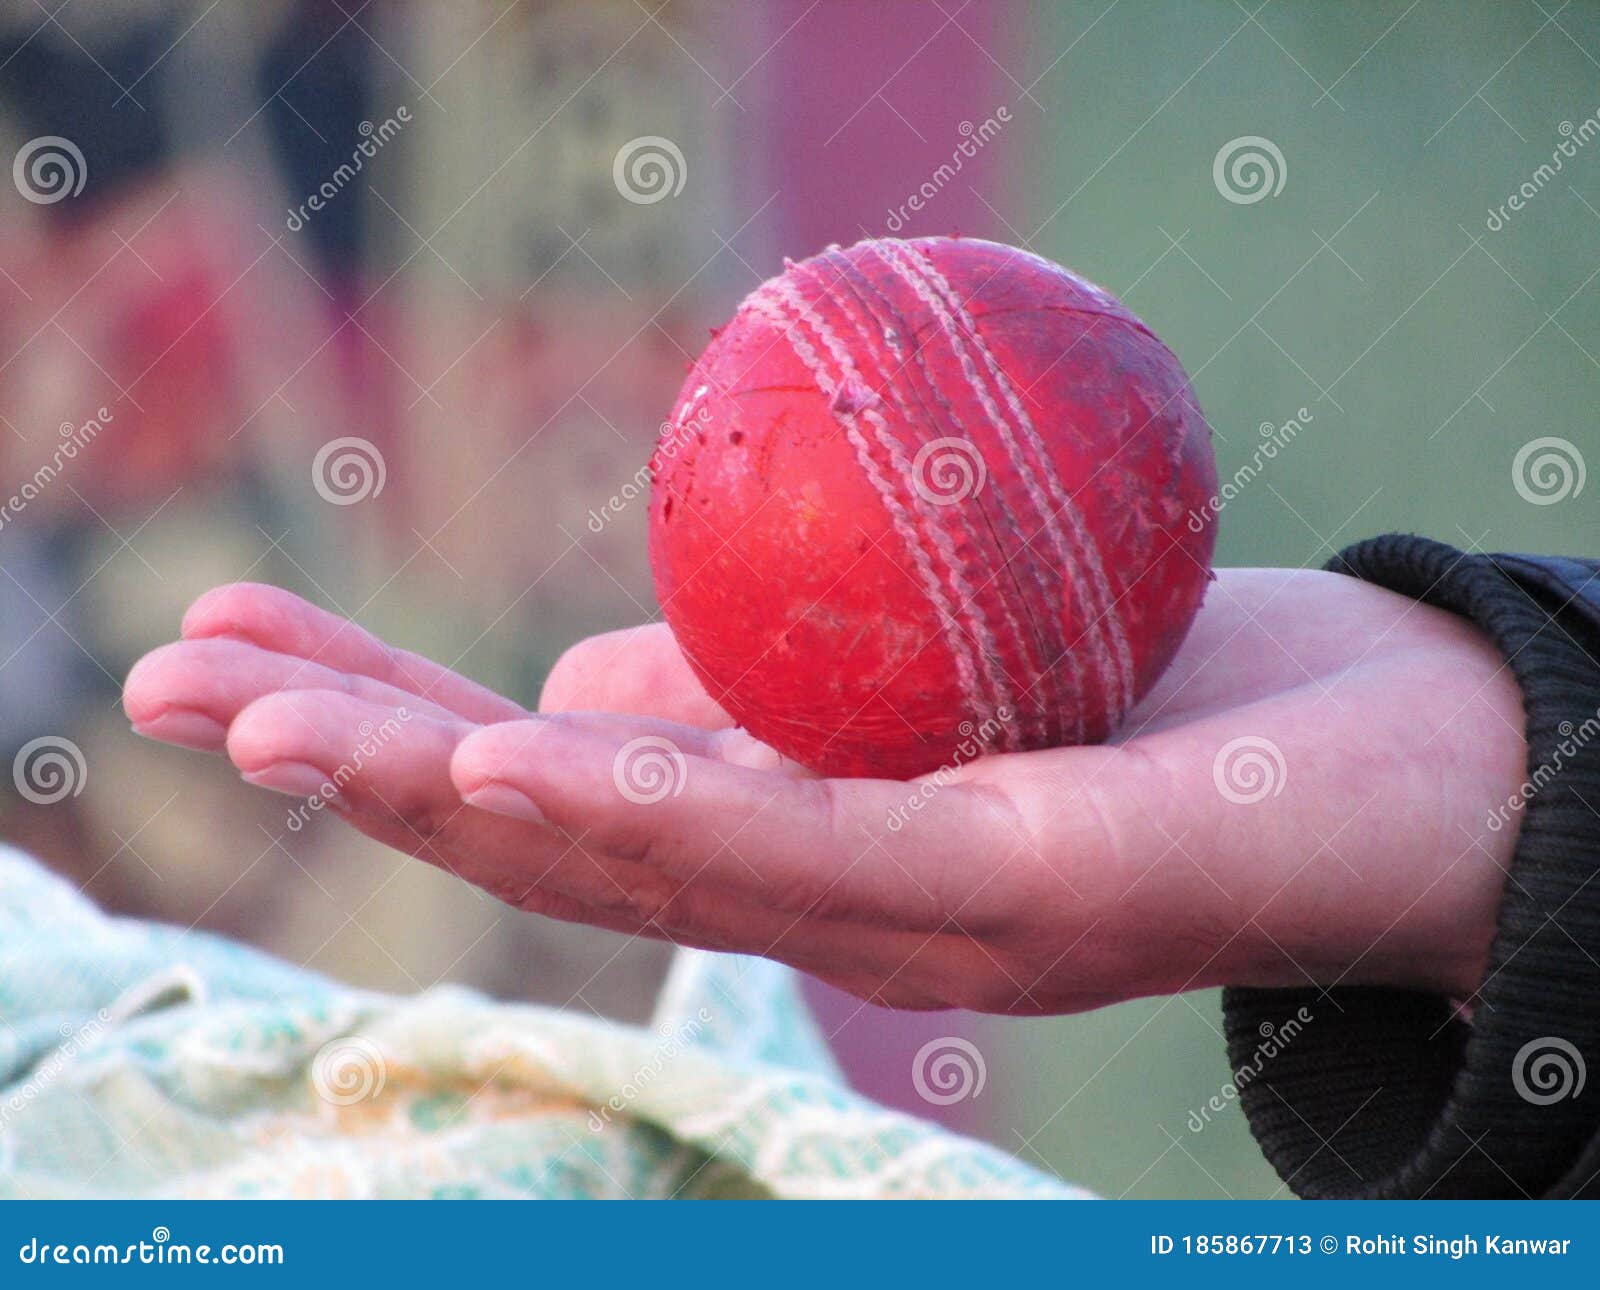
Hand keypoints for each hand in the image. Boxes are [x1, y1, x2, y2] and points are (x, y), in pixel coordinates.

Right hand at [124, 569, 1525, 1012]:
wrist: (1389, 767)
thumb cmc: (1156, 689)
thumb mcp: (904, 656)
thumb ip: (730, 690)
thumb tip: (564, 674)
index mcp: (772, 829)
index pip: (535, 775)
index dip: (368, 714)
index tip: (224, 632)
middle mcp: (804, 895)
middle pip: (535, 835)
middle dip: (342, 762)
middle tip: (164, 681)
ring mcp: (890, 916)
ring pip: (624, 857)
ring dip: (433, 791)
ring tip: (266, 723)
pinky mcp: (997, 901)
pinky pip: (792, 850)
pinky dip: (635, 803)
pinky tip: (500, 761)